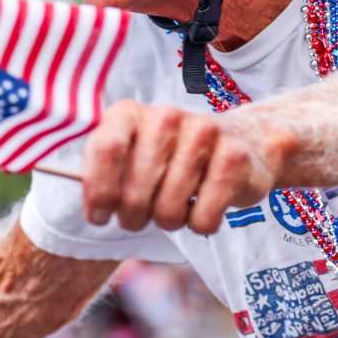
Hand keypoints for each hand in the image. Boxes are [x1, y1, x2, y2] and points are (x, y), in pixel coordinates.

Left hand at [81, 101, 289, 234]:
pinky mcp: (233, 158)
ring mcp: (203, 133)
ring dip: (170, 222)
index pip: (105, 150)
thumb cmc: (173, 158)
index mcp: (130, 113)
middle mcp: (166, 116)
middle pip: (133, 193)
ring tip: (177, 207)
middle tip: (142, 217)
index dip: (98, 192)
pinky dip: (201, 225)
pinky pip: (203, 218)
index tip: (99, 217)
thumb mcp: (132, 156)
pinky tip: (205, 207)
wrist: (244, 143)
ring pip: (168, 210)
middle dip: (133, 218)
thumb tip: (93, 209)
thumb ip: (104, 176)